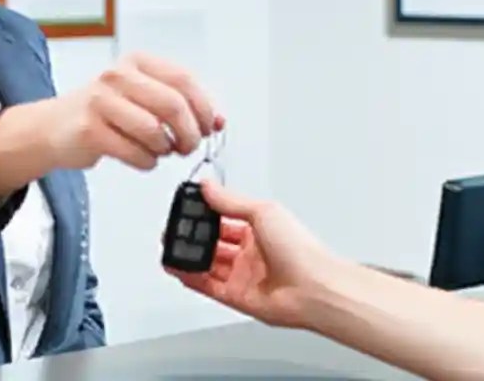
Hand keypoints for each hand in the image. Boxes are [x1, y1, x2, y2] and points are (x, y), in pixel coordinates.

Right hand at [46, 52, 223, 171]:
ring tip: (162, 150)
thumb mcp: (144, 97)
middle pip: (173, 105)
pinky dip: (147, 161)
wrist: (54, 126)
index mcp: (137, 62)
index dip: (204, 107)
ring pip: (154, 131)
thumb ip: (183, 105)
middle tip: (189, 146)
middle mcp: (118, 76)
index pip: (184, 79)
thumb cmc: (106, 111)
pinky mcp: (89, 130)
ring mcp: (101, 101)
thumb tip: (219, 121)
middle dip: (190, 133)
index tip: (209, 126)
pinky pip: (135, 152)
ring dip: (166, 149)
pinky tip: (144, 157)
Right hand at [164, 180, 338, 328]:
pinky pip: (207, 286)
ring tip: (171, 248)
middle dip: (194, 237)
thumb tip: (208, 186)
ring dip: (189, 257)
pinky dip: (191, 277)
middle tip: (175, 230)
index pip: (226, 218)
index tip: (189, 207)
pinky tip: (178, 269)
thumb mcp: (263, 212)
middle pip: (215, 243)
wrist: (313, 288)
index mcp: (262, 229)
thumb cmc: (300, 249)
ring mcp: (244, 275)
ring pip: (208, 265)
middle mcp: (252, 252)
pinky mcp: (237, 297)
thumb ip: (231, 201)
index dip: (207, 214)